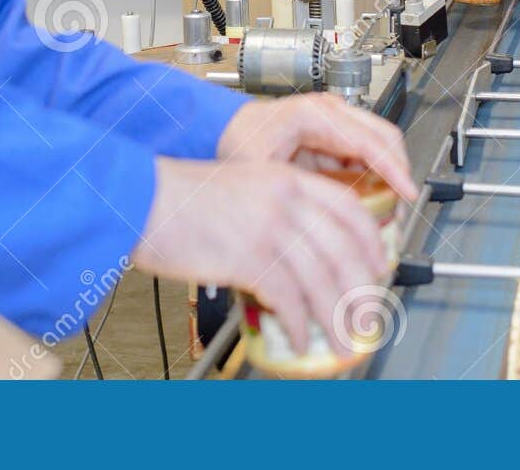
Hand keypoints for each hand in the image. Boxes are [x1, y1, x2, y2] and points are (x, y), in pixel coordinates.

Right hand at [131, 157, 390, 353]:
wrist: (141, 198)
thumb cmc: (182, 197)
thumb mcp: (243, 188)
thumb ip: (278, 211)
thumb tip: (302, 256)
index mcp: (288, 179)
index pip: (349, 209)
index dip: (370, 244)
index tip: (377, 268)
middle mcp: (286, 200)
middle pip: (344, 250)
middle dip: (362, 291)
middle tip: (365, 317)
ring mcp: (269, 228)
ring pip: (322, 279)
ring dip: (336, 317)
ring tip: (340, 339)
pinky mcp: (248, 257)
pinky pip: (288, 299)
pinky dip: (298, 324)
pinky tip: (298, 338)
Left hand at [216, 94, 416, 202]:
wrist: (219, 130)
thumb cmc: (236, 140)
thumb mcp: (266, 171)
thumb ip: (300, 190)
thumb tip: (333, 216)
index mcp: (316, 114)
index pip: (371, 140)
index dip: (395, 169)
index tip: (410, 192)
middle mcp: (330, 112)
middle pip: (385, 137)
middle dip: (398, 171)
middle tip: (402, 206)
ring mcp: (333, 122)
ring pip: (379, 146)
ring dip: (387, 175)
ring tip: (387, 208)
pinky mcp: (332, 136)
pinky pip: (364, 155)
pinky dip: (372, 176)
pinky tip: (367, 200)